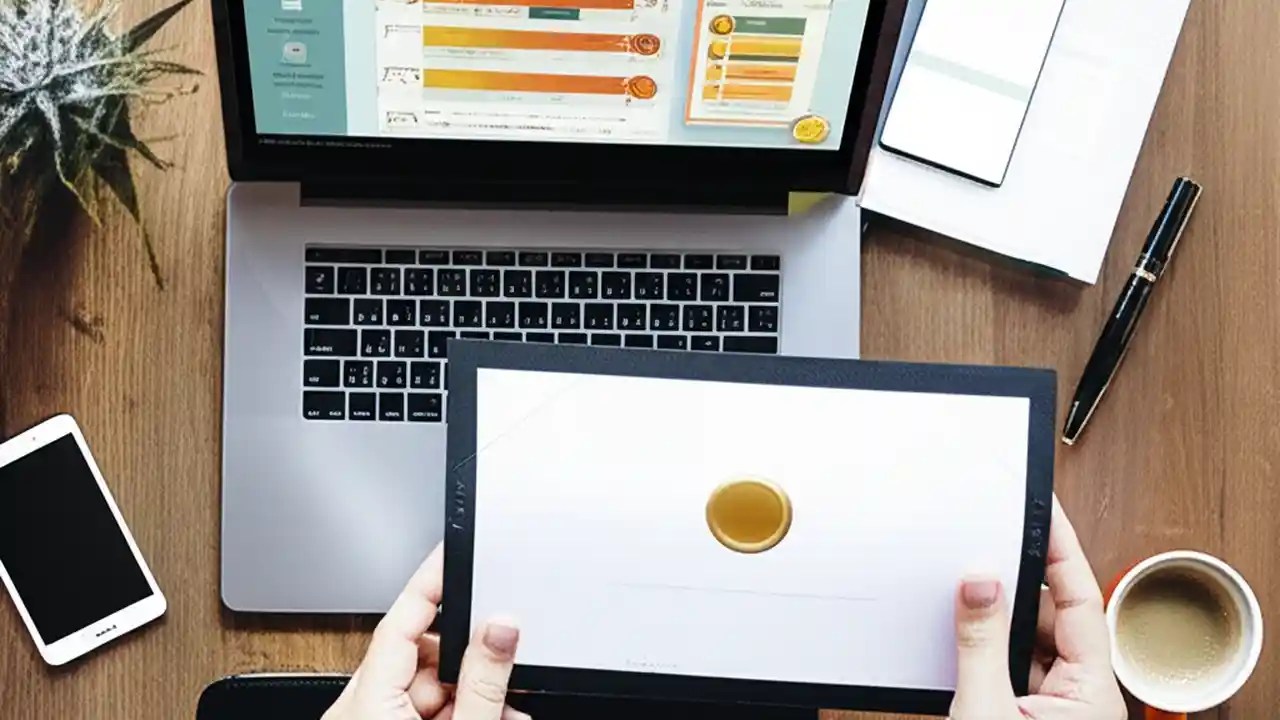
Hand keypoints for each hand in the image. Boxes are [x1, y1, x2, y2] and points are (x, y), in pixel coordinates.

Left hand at [323, 543, 528, 719]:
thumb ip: (482, 683)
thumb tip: (501, 627)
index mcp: (366, 705)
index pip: (398, 621)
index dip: (429, 580)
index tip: (455, 551)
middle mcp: (360, 711)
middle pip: (423, 655)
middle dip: (470, 662)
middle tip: (508, 670)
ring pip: (430, 683)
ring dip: (471, 692)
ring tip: (503, 712)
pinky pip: (423, 708)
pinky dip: (459, 710)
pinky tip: (488, 716)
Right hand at [949, 497, 1125, 719]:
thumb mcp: (984, 709)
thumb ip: (980, 645)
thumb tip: (979, 583)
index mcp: (1091, 695)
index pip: (1082, 601)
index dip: (1061, 550)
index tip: (1044, 511)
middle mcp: (1079, 699)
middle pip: (1050, 618)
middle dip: (1011, 592)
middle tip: (977, 563)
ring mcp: (1051, 709)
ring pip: (1025, 643)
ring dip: (993, 626)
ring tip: (960, 611)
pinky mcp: (1022, 716)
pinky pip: (1007, 666)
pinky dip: (982, 649)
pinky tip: (957, 642)